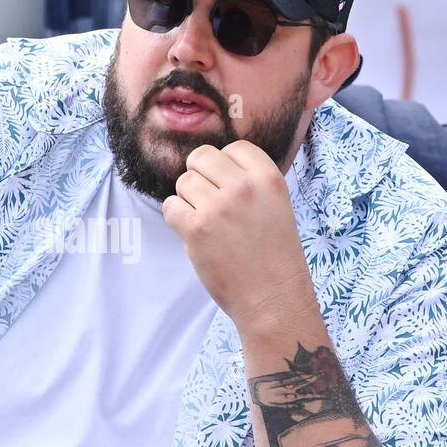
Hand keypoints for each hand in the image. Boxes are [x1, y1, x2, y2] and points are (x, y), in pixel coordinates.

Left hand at [162, 141, 312, 328]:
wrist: (273, 299)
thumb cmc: (274, 257)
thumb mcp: (275, 206)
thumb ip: (249, 183)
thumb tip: (210, 166)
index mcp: (268, 178)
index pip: (234, 147)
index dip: (225, 166)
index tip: (228, 188)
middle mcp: (243, 187)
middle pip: (201, 158)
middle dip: (200, 176)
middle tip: (209, 202)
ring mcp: (219, 207)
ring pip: (184, 182)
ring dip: (188, 200)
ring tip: (206, 223)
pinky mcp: (197, 229)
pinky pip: (171, 206)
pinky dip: (177, 219)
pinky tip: (194, 233)